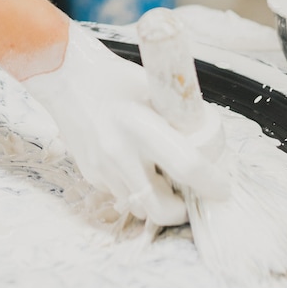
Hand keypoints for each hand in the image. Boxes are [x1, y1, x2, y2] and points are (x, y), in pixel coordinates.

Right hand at [22, 24, 227, 224]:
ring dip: (156, 202)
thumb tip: (208, 143)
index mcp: (140, 125)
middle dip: (181, 211)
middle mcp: (119, 153)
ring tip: (161, 177)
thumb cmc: (114, 77)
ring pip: (139, 207)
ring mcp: (102, 168)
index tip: (222, 187)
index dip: (211, 182)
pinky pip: (120, 195)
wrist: (64, 76)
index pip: (187, 166)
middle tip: (190, 196)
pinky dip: (134, 188)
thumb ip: (179, 117)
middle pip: (161, 208)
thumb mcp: (153, 88)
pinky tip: (134, 165)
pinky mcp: (90, 174)